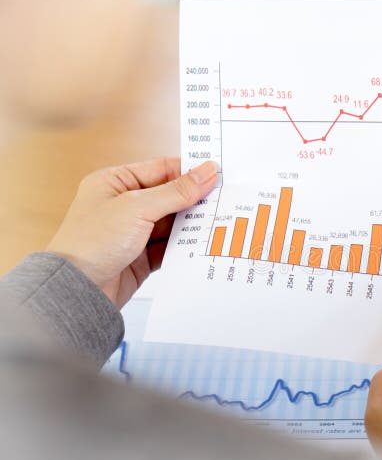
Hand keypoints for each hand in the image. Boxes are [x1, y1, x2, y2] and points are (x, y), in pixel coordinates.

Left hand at [47, 158, 217, 307]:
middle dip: (195, 200)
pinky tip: (203, 244)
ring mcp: (133, 232)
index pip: (161, 169)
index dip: (190, 171)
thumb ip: (176, 191)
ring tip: (220, 222)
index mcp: (115, 182)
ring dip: (193, 225)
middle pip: (170, 196)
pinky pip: (170, 247)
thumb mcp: (137, 208)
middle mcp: (124, 205)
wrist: (76, 290)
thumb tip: (207, 172)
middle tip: (226, 199)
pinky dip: (186, 246)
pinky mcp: (141, 257)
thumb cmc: (92, 242)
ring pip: (173, 223)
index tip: (218, 174)